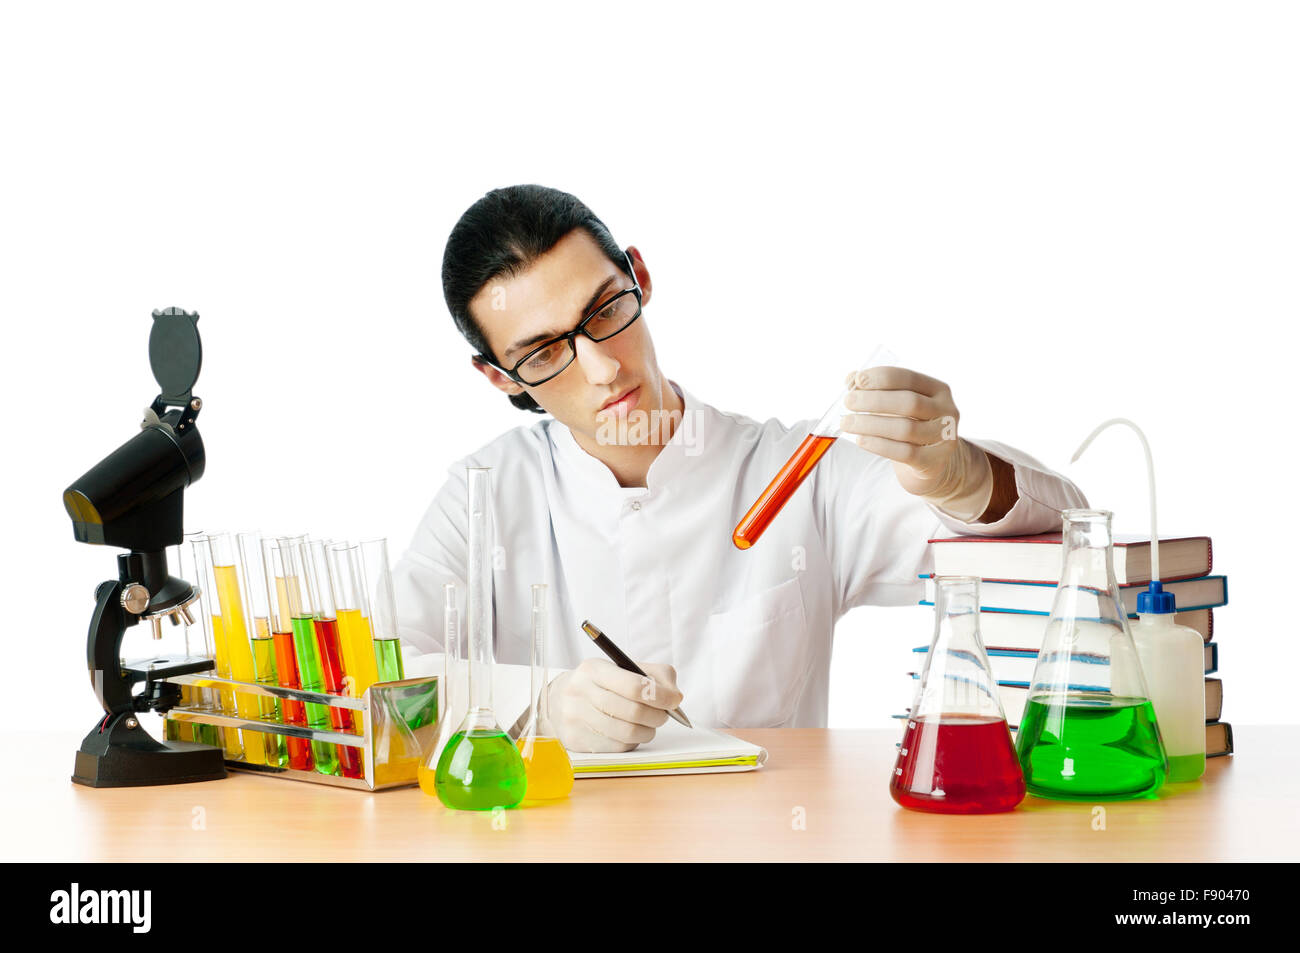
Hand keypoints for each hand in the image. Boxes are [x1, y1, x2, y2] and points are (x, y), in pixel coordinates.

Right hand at [549, 658, 683, 752]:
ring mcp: (575, 718)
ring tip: (649, 724)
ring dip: (648, 731)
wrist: (558, 701)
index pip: (634, 685)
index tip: (674, 700)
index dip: (661, 696)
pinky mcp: (576, 740)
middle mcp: (580, 692)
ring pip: (627, 733)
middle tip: (664, 715)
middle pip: (633, 712)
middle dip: (658, 716)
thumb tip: (675, 697)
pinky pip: (617, 747)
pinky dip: (632, 742)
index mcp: (594, 669)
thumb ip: (655, 675)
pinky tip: (630, 732)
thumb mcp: (623, 668)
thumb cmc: (601, 684)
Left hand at [838, 365, 992, 520]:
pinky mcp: (934, 461)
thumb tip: (850, 380)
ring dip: (871, 424)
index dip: (882, 377)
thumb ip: (876, 389)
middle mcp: (947, 411)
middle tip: (848, 402)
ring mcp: (944, 437)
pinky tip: (861, 440)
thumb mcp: (897, 405)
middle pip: (909, 402)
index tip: (857, 380)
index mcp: (938, 390)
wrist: (931, 463)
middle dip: (874, 400)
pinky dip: (879, 445)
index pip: (910, 378)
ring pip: (905, 428)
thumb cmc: (909, 425)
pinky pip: (904, 453)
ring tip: (847, 423)